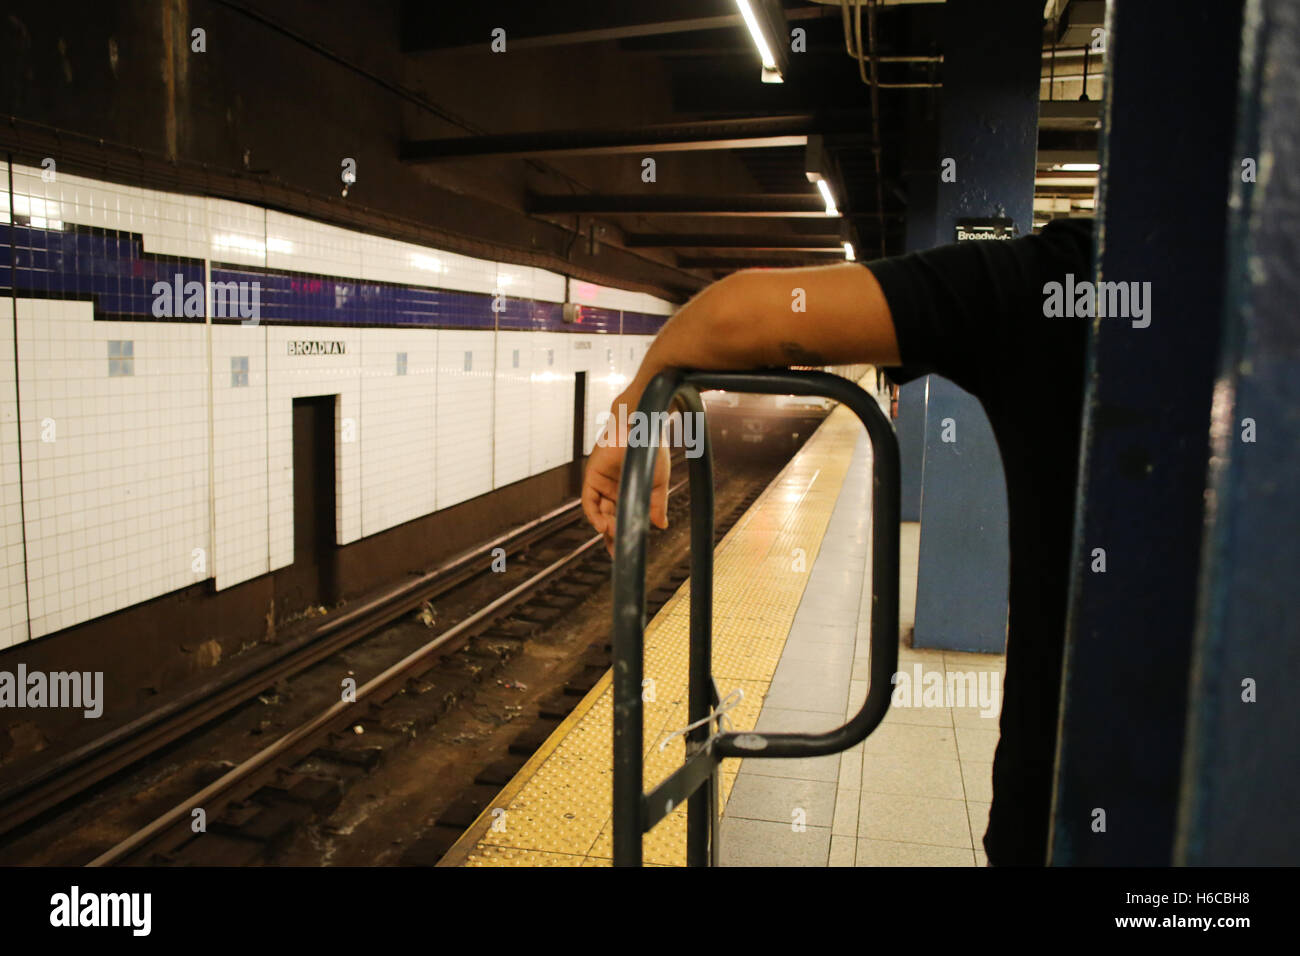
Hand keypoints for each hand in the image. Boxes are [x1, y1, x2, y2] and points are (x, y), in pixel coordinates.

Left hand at [582, 427, 670, 555]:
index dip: (622, 535)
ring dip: (604, 526)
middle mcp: (613, 489)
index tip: (625, 552)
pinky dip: (594, 514)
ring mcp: (602, 483)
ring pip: (599, 512)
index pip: (622, 518)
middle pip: (608, 518)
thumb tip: (662, 525)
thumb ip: (657, 504)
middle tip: (616, 552)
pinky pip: (589, 500)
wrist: (643, 426)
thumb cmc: (652, 450)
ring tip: (612, 535)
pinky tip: (602, 525)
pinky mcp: (592, 476)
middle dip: (611, 536)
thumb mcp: (658, 482)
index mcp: (629, 491)